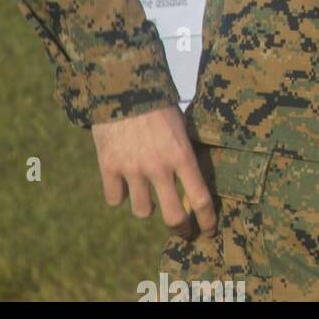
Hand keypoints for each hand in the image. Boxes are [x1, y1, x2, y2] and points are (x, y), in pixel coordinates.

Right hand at [91, 105, 214, 237]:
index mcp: (182, 154)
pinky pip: (115, 199)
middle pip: (172, 216)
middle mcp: (158, 167)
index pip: (200, 198)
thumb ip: (184, 154)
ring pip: (142, 210)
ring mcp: (132, 170)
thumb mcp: (182, 127)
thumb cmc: (159, 105)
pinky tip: (123, 181)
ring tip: (148, 191)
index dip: (207, 219)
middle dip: (180, 228)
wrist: (124, 88)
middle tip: (182, 230)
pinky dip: (120, 193)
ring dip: (147, 205)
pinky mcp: (109, 168)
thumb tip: (191, 183)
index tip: (209, 230)